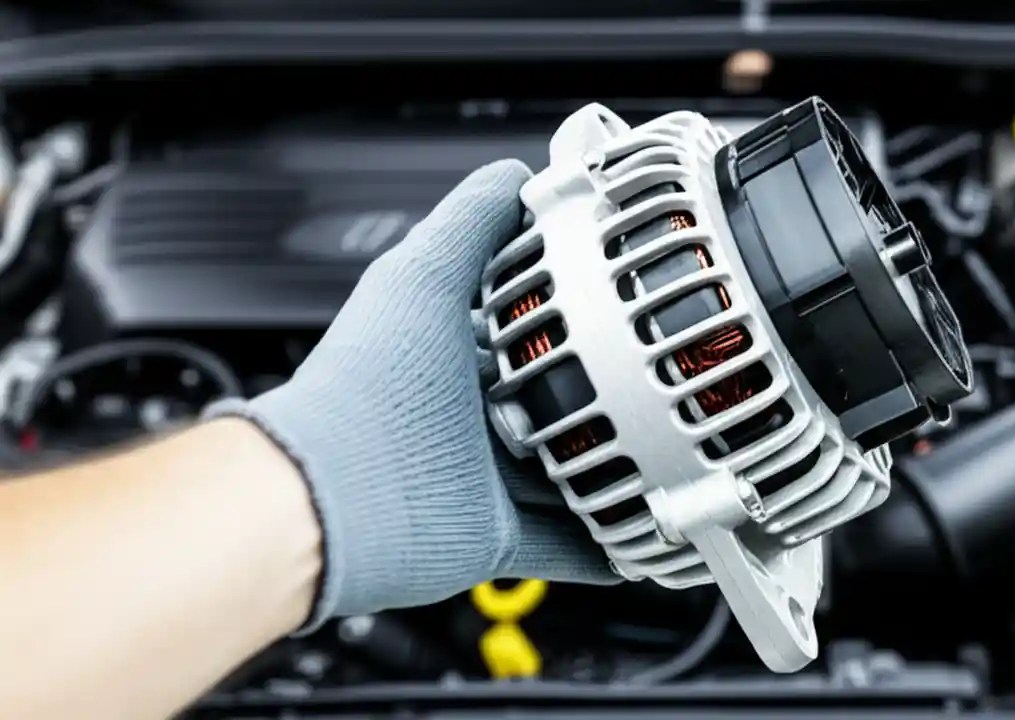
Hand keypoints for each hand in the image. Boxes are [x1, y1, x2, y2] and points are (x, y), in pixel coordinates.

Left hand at [206, 159, 615, 630]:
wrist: (332, 492)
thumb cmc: (366, 384)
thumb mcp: (423, 271)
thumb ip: (471, 218)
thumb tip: (518, 177)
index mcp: (454, 353)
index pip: (526, 325)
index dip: (573, 310)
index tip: (624, 302)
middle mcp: (469, 416)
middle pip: (552, 401)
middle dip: (601, 396)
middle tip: (662, 386)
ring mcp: (483, 479)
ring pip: (565, 475)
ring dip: (610, 471)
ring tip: (670, 459)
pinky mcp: (493, 536)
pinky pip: (564, 545)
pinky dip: (602, 547)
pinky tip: (638, 536)